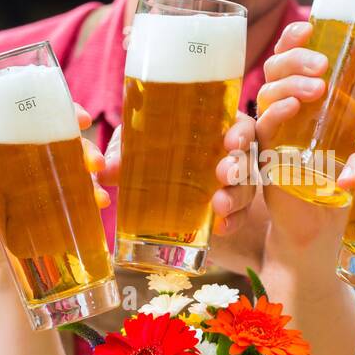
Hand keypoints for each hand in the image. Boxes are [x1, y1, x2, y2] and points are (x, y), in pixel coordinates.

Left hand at [0, 105, 108, 284]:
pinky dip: (95, 194)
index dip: (49, 115)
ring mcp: (51, 200)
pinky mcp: (69, 221)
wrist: (9, 309)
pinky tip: (100, 202)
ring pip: (75, 169)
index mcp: (3, 175)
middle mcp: (29, 181)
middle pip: (57, 147)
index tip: (73, 115)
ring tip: (98, 184)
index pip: (25, 132)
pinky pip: (85, 198)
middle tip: (91, 159)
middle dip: (79, 143)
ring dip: (91, 168)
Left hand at [98, 115, 257, 236]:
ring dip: (237, 197)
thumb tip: (105, 171)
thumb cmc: (153, 151)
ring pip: (248, 188)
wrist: (157, 185)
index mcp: (218, 129)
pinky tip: (221, 228)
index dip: (241, 133)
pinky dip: (232, 222)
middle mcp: (233, 155)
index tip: (230, 142)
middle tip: (224, 174)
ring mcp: (236, 184)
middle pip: (249, 158)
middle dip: (240, 167)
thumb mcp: (139, 147)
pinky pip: (240, 216)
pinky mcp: (233, 210)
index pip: (241, 126)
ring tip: (220, 206)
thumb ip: (125, 154)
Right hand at [254, 22, 354, 251]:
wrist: (318, 226)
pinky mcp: (264, 159)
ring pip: (265, 97)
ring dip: (286, 87)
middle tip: (322, 68)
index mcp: (299, 101)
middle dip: (293, 62)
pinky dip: (273, 117)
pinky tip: (290, 109)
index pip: (287, 61)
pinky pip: (260, 132)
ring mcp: (269, 135)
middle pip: (274, 72)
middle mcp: (280, 113)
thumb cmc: (336, 180)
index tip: (309, 27)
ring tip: (313, 90)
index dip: (292, 41)